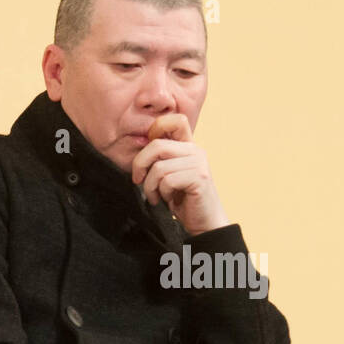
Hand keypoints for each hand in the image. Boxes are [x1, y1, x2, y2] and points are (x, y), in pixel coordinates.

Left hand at [131, 113, 230, 235]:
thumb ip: (160, 158)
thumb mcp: (169, 174)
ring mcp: (198, 163)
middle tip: (138, 179)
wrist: (204, 223)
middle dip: (140, 164)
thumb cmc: (184, 200)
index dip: (156, 129)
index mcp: (189, 146)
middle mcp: (196, 150)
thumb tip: (139, 149)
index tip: (147, 153)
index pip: (175, 120)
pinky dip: (162, 193)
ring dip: (150, 185)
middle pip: (157, 145)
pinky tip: (168, 200)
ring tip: (156, 196)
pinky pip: (167, 180)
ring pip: (159, 167)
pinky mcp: (199, 178)